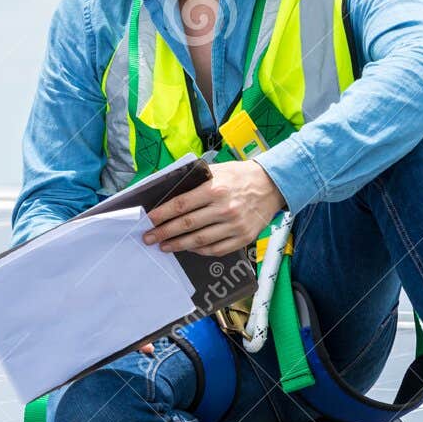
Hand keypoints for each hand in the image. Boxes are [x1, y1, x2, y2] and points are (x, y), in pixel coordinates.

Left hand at [142, 159, 286, 255]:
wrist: (273, 185)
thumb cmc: (241, 176)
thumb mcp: (218, 170)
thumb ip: (195, 180)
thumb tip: (169, 191)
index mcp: (216, 189)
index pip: (182, 204)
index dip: (163, 214)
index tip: (149, 220)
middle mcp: (225, 208)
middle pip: (187, 224)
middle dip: (164, 232)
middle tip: (149, 238)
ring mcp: (235, 225)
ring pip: (200, 240)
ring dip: (178, 245)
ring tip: (164, 246)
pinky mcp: (244, 237)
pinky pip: (217, 249)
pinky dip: (200, 250)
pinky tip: (188, 248)